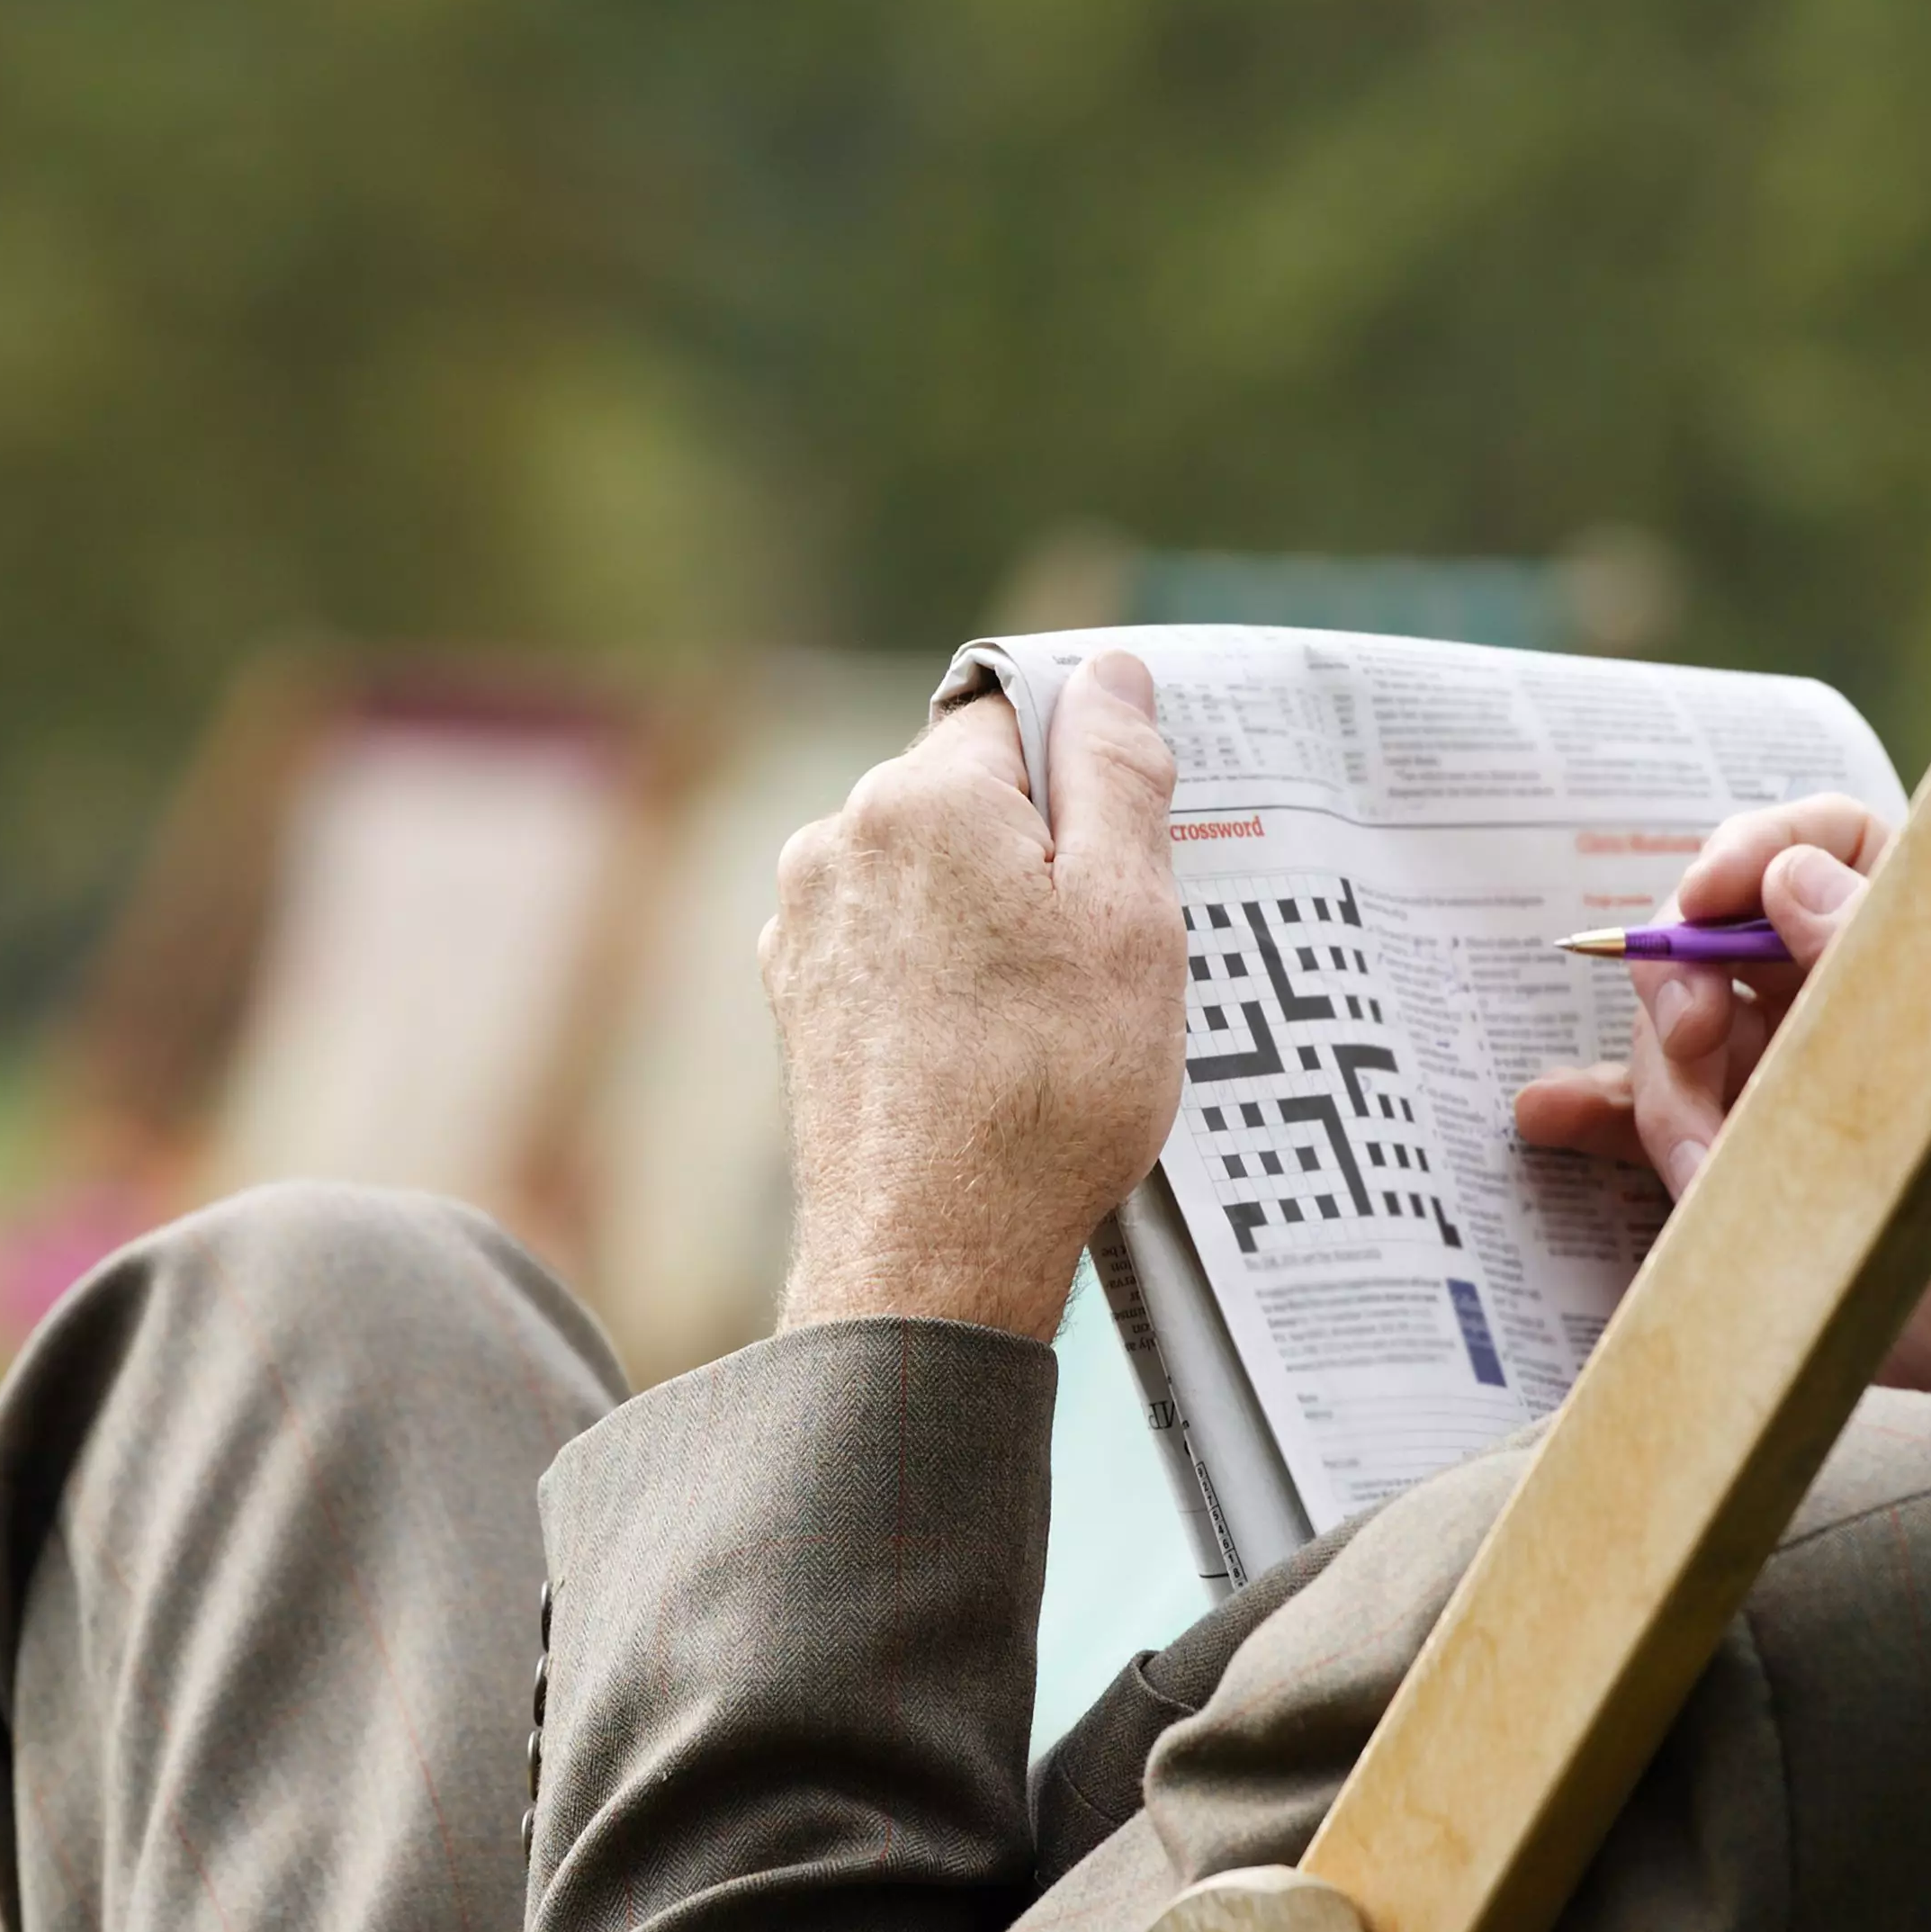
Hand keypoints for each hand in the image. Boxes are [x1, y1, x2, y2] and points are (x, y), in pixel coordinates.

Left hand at [764, 653, 1187, 1340]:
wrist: (933, 1255)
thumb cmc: (1049, 1092)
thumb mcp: (1130, 918)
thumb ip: (1117, 775)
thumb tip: (1109, 676)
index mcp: (922, 798)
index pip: (1019, 714)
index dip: (1089, 772)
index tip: (1132, 851)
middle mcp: (838, 840)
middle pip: (969, 795)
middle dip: (1040, 848)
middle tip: (1104, 950)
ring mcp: (804, 922)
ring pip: (930, 873)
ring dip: (989, 916)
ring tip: (1046, 1015)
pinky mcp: (798, 996)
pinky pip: (890, 942)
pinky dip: (940, 974)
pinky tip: (987, 1047)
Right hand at [1512, 795, 1930, 1399]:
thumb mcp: (1924, 1099)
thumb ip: (1860, 973)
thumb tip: (1794, 872)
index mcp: (1929, 971)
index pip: (1840, 843)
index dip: (1757, 846)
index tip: (1701, 896)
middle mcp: (1856, 1008)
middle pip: (1726, 938)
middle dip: (1686, 993)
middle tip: (1694, 1048)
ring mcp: (1792, 1079)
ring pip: (1681, 1033)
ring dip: (1663, 1100)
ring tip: (1704, 1182)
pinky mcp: (1742, 1150)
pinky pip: (1652, 1108)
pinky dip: (1600, 1112)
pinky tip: (1548, 1120)